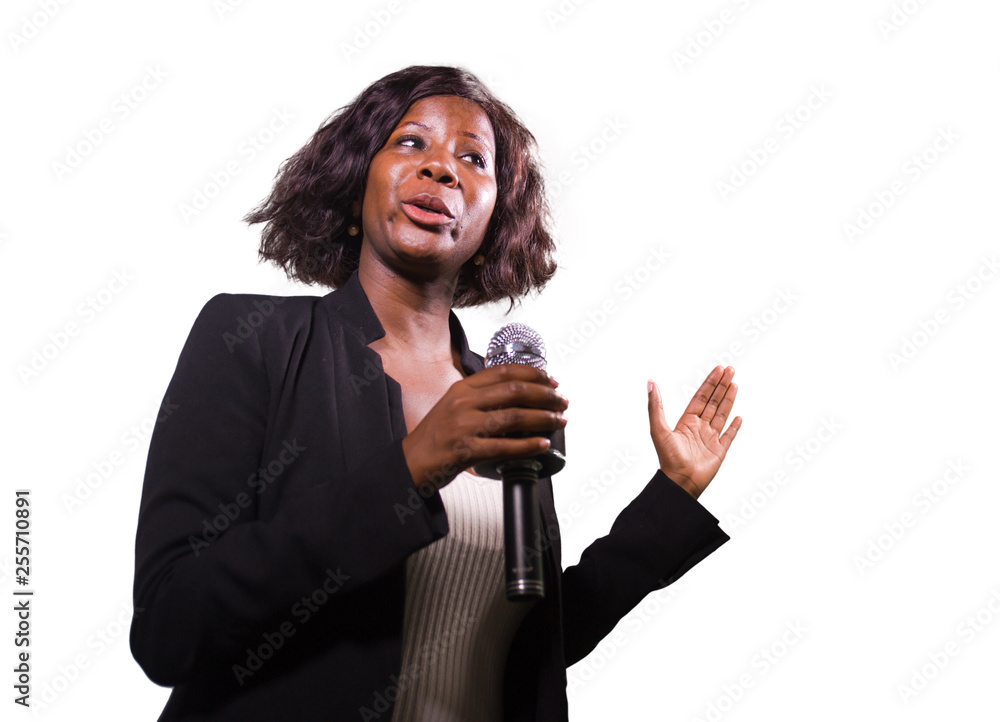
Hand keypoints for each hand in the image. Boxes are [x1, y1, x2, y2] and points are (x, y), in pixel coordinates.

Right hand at [401, 364, 568, 491]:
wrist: (411, 461)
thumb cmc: (435, 435)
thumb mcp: (453, 404)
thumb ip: (479, 395)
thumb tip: (517, 391)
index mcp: (462, 387)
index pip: (503, 371)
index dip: (533, 374)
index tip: (551, 380)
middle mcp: (463, 403)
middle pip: (514, 391)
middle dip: (545, 395)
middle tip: (562, 402)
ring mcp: (464, 427)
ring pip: (514, 417)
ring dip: (543, 418)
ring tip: (559, 420)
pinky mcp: (467, 451)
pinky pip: (505, 447)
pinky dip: (528, 445)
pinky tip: (543, 444)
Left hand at [647, 365, 741, 498]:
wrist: (680, 482)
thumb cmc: (668, 458)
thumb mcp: (658, 428)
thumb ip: (655, 406)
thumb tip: (650, 383)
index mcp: (687, 422)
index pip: (701, 397)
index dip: (710, 382)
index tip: (718, 369)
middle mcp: (699, 428)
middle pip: (713, 402)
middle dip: (721, 386)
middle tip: (730, 370)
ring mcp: (710, 439)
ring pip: (722, 415)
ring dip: (729, 399)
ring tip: (735, 384)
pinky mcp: (719, 452)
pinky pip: (729, 436)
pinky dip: (734, 427)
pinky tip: (738, 417)